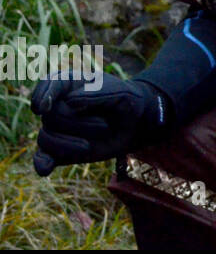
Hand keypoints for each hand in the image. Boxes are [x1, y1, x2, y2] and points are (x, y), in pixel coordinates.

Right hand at [30, 75, 173, 176]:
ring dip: (70, 143)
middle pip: (51, 116)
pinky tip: (44, 169)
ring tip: (91, 145)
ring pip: (46, 137)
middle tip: (105, 125)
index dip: (42, 96)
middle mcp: (58, 105)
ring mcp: (57, 128)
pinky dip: (41, 162)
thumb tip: (68, 102)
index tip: (42, 108)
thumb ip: (98, 93)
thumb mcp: (122, 93)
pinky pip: (42, 157)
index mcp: (70, 84)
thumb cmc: (128, 102)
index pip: (49, 84)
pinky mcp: (60, 150)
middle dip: (77, 123)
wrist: (136, 123)